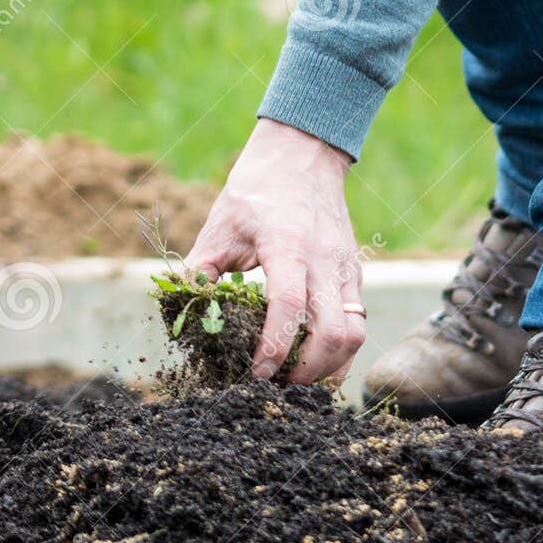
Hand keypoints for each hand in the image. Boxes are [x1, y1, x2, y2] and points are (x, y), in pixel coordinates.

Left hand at [184, 118, 364, 384]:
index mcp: (289, 245)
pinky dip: (339, 351)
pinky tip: (312, 361)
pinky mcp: (355, 273)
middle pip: (334, 333)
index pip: (289, 307)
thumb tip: (185, 313)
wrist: (303, 155)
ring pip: (355, 334)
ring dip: (328, 367)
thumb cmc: (256, 190)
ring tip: (295, 380)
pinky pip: (357, 322)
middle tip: (276, 386)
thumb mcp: (220, 226)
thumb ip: (200, 271)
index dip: (274, 348)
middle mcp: (326, 259)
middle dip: (306, 371)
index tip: (254, 374)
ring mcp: (346, 267)